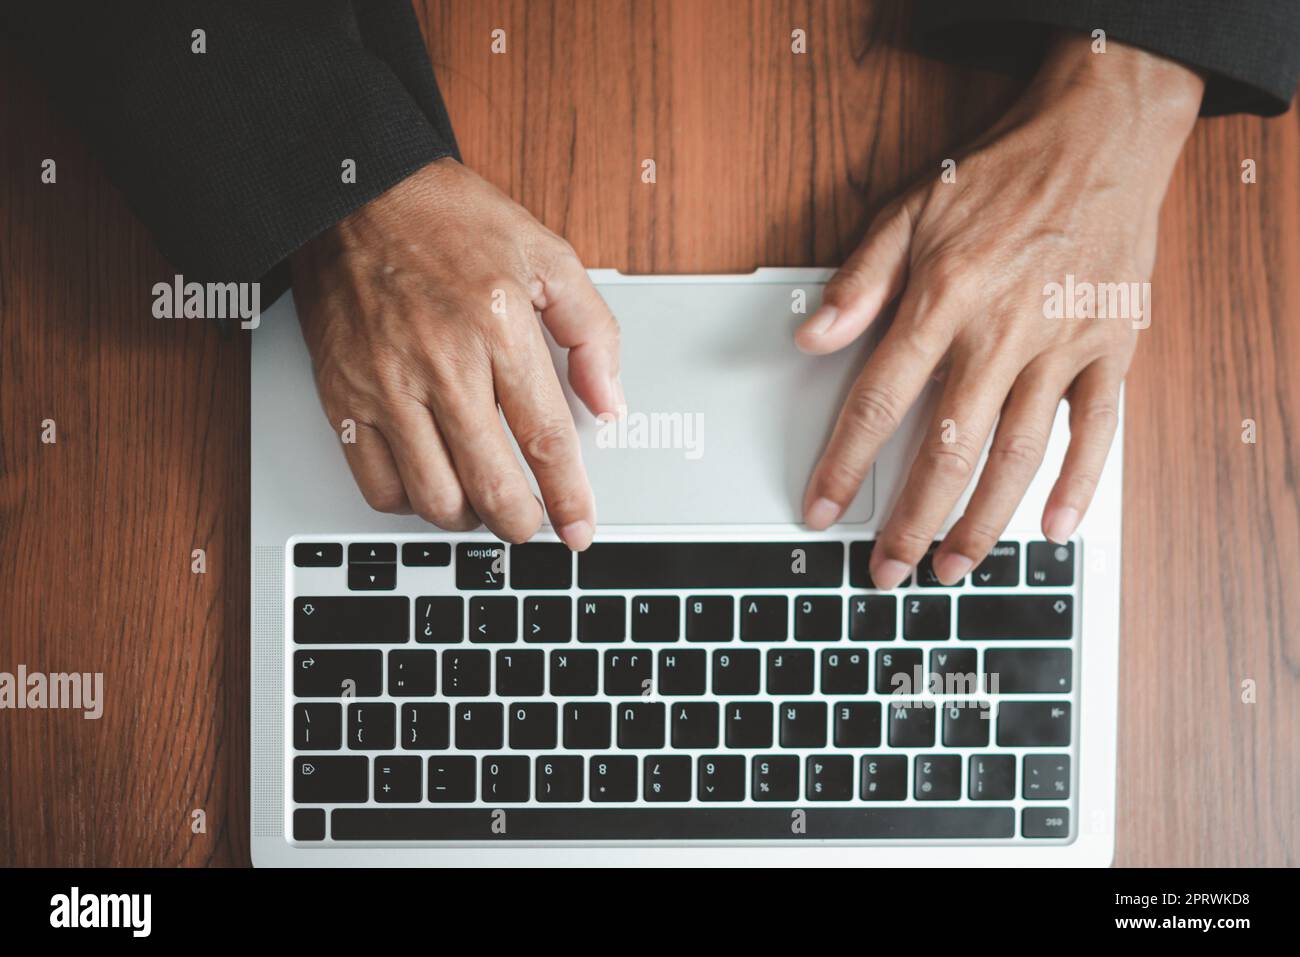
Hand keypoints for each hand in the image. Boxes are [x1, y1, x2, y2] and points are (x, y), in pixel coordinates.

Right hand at [290, 158, 620, 548]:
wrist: (354, 192)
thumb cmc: (448, 219)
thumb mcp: (547, 254)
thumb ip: (591, 331)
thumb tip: (610, 402)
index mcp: (499, 325)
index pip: (545, 437)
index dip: (568, 497)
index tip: (580, 528)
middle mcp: (441, 361)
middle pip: (491, 483)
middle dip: (521, 522)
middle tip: (531, 523)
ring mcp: (386, 384)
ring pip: (434, 497)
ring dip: (468, 518)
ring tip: (484, 503)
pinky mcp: (344, 395)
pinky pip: (378, 484)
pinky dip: (411, 503)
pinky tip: (433, 483)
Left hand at [796, 33, 1202, 586]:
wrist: (1100, 136)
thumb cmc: (999, 175)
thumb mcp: (908, 209)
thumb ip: (858, 280)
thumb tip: (809, 338)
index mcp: (943, 301)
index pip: (878, 403)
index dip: (845, 465)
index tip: (822, 512)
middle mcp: (1001, 333)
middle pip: (947, 450)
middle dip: (912, 520)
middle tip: (888, 569)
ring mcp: (1063, 345)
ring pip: (1018, 455)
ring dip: (983, 521)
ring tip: (954, 567)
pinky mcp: (1113, 348)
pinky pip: (1099, 431)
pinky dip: (1079, 484)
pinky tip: (1053, 528)